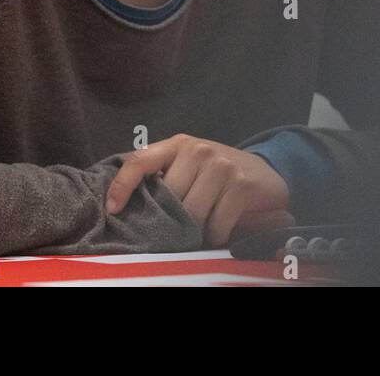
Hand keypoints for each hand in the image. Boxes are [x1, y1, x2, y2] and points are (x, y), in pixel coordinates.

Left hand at [105, 133, 294, 247]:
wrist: (266, 173)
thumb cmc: (217, 174)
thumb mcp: (187, 166)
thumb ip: (161, 176)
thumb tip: (120, 202)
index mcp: (178, 145)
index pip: (140, 161)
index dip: (122, 185)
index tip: (112, 210)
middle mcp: (198, 151)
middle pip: (169, 199)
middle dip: (173, 219)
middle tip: (181, 226)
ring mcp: (221, 166)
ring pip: (192, 214)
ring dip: (197, 230)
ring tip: (204, 226)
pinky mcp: (240, 185)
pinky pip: (216, 224)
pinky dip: (217, 234)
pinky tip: (222, 229)